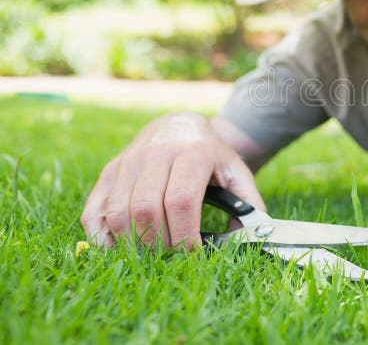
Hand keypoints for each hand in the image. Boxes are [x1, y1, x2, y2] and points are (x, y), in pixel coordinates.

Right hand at [80, 112, 265, 248]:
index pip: (181, 200)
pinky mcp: (109, 172)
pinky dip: (103, 236)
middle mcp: (155, 153)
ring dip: (133, 244)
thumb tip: (257, 235)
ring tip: (153, 254)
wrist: (178, 126)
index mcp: (192, 153)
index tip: (194, 253)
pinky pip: (94, 211)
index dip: (185, 234)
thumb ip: (249, 202)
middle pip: (147, 210)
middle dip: (160, 244)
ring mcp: (128, 162)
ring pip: (119, 213)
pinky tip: (122, 248)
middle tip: (173, 258)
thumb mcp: (236, 171)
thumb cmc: (211, 156)